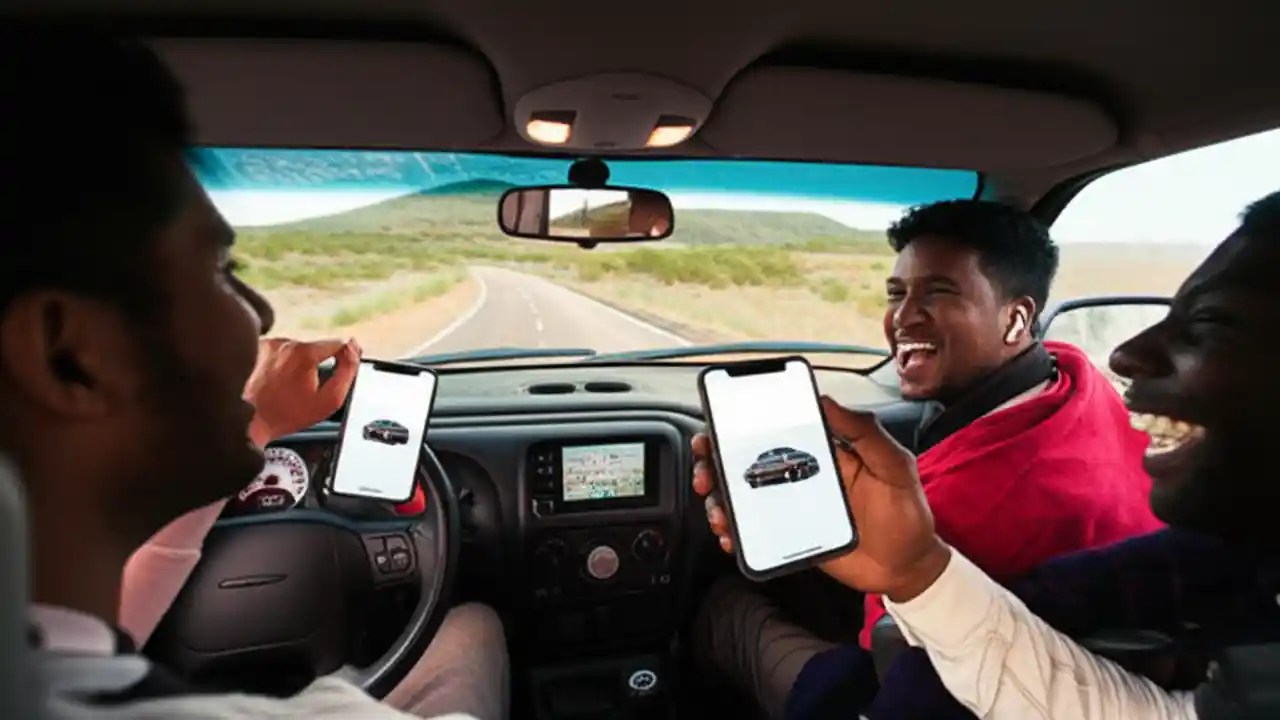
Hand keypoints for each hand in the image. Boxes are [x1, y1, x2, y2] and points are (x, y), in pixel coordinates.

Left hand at [244, 338, 360, 446]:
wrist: (248, 421)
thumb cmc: (287, 414)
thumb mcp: (329, 400)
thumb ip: (347, 372)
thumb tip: (353, 350)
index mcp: (305, 353)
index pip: (337, 343)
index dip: (342, 356)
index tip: (338, 367)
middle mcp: (285, 343)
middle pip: (313, 348)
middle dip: (314, 364)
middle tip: (305, 387)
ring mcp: (267, 345)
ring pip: (293, 350)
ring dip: (294, 363)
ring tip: (285, 386)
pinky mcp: (255, 349)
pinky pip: (275, 352)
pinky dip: (277, 364)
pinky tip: (272, 381)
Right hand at [692, 396, 951, 601]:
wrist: (908, 568)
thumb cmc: (907, 513)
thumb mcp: (895, 466)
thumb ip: (865, 432)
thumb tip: (826, 400)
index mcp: (822, 452)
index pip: (775, 429)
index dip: (741, 425)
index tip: (719, 426)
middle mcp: (801, 476)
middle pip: (746, 462)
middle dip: (715, 463)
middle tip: (706, 472)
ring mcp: (793, 507)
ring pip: (742, 497)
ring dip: (719, 500)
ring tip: (719, 513)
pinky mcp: (790, 537)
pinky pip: (753, 531)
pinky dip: (734, 532)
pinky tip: (731, 537)